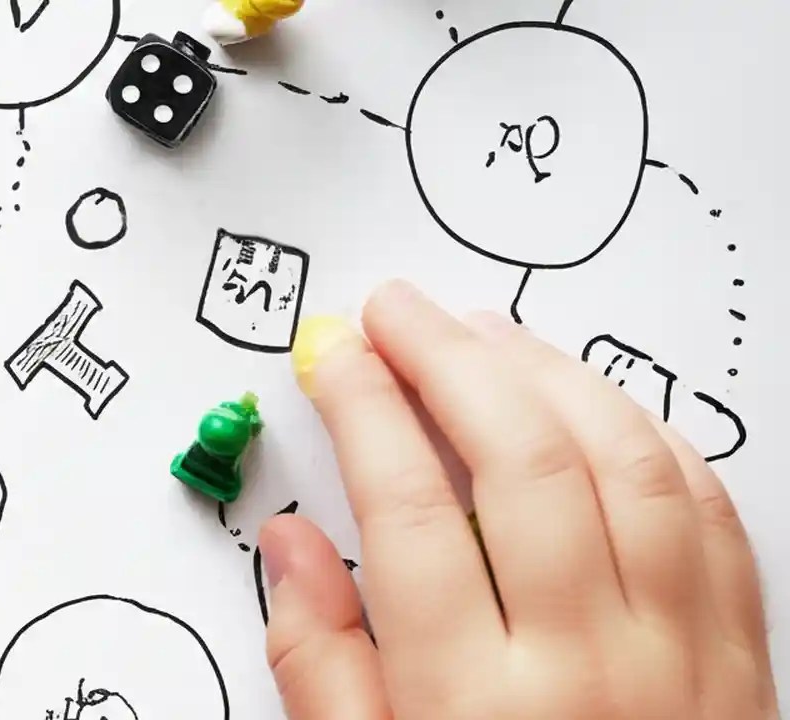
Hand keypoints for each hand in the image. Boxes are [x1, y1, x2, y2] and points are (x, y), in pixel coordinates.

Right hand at [262, 281, 777, 718]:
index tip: (333, 355)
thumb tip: (290, 549)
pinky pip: (706, 507)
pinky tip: (593, 401)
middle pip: (517, 458)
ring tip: (483, 330)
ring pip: (622, 459)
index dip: (362, 406)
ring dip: (546, 371)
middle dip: (443, 357)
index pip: (407, 508)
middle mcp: (587, 666)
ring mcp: (680, 654)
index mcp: (475, 706)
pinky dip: (646, 431)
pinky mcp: (741, 655)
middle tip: (394, 311)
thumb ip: (322, 668)